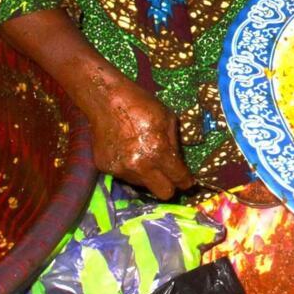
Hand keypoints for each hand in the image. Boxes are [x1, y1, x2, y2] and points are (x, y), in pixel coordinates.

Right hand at [85, 78, 194, 199]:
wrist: (106, 100)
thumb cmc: (141, 104)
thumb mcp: (168, 119)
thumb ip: (175, 144)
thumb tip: (179, 163)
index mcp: (158, 152)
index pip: (178, 178)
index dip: (186, 181)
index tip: (187, 182)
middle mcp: (140, 166)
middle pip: (163, 193)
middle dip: (170, 186)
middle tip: (169, 177)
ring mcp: (121, 169)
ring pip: (143, 184)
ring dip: (148, 175)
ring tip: (143, 155)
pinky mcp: (106, 168)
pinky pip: (125, 175)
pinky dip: (130, 168)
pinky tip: (127, 151)